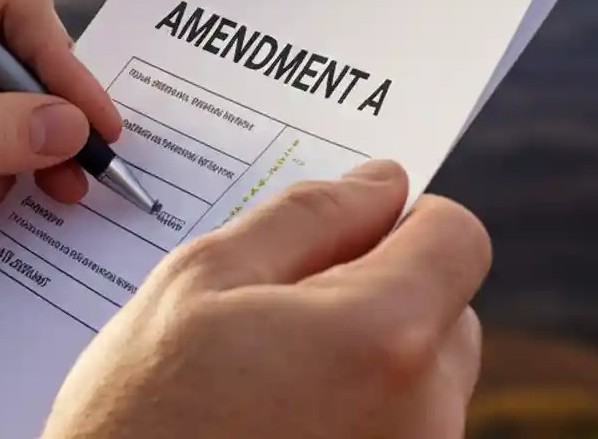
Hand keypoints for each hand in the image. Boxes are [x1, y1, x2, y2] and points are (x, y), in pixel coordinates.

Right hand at [43, 161, 490, 438]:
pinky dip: (356, 417)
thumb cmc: (140, 420)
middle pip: (446, 311)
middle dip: (380, 295)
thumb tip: (382, 183)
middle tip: (280, 316)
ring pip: (423, 380)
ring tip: (266, 384)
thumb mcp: (200, 284)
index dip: (404, 220)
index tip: (348, 234)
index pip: (457, 237)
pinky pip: (400, 433)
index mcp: (384, 339)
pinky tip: (278, 427)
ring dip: (366, 363)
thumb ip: (306, 218)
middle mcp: (427, 416)